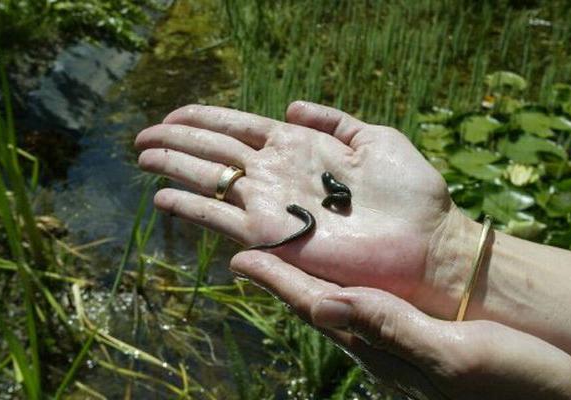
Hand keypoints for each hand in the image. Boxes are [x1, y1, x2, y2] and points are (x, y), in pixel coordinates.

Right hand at [135, 101, 454, 302]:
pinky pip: (223, 219)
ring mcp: (274, 204)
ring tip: (143, 156)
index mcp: (300, 146)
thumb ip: (334, 120)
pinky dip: (193, 208)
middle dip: (179, 141)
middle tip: (143, 137)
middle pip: (218, 151)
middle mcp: (279, 173)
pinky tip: (164, 197)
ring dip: (176, 168)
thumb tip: (292, 105)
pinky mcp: (274, 236)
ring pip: (212, 180)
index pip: (240, 127)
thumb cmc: (410, 191)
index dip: (206, 119)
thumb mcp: (375, 138)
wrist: (427, 243)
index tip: (173, 115)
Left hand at [229, 250, 570, 399]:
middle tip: (249, 248)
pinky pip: (366, 309)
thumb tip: (323, 306)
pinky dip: (342, 286)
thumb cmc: (513, 382)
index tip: (240, 256)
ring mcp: (398, 347)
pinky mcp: (419, 341)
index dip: (277, 280)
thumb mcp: (453, 356)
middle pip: (317, 305)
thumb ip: (391, 330)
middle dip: (280, 277)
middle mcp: (381, 348)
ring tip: (283, 256)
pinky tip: (343, 278)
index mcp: (383, 348)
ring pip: (338, 307)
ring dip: (305, 279)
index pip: (317, 306)